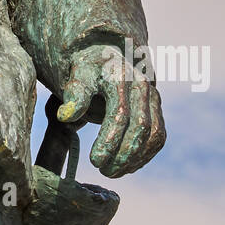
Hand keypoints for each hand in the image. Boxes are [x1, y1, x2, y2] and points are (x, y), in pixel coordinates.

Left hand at [56, 41, 165, 178]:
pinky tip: (127, 166)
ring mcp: (153, 97)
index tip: (94, 161)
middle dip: (123, 154)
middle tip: (103, 170)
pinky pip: (159, 136)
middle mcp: (141, 85)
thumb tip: (65, 116)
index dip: (109, 140)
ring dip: (136, 158)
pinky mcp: (157, 108)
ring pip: (154, 134)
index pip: (119, 113)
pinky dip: (145, 155)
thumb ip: (74, 93)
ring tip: (113, 172)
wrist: (106, 53)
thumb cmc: (86, 68)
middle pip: (140, 127)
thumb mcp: (77, 75)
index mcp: (119, 75)